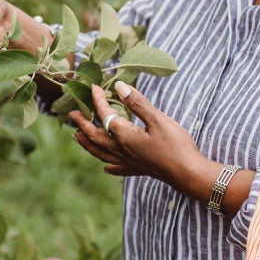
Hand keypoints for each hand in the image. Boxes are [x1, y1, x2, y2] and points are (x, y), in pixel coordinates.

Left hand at [68, 82, 210, 195]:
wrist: (187, 173)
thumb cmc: (175, 145)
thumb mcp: (158, 120)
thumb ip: (137, 103)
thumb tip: (119, 86)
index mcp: (124, 136)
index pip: (105, 115)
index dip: (98, 101)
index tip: (94, 88)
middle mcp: (121, 150)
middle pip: (95, 136)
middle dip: (82, 124)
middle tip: (72, 114)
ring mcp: (129, 161)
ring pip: (100, 153)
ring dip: (86, 144)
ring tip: (76, 137)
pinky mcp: (139, 169)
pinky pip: (118, 168)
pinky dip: (109, 166)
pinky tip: (106, 168)